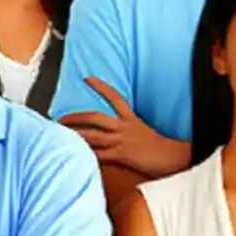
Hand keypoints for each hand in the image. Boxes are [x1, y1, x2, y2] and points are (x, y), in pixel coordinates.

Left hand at [59, 77, 189, 177]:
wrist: (176, 157)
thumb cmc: (162, 148)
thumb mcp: (144, 133)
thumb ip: (128, 131)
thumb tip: (114, 134)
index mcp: (131, 119)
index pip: (115, 98)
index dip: (100, 87)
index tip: (86, 78)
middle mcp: (124, 127)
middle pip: (95, 117)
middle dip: (75, 117)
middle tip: (59, 119)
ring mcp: (122, 141)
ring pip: (92, 136)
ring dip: (75, 136)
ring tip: (60, 136)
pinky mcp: (122, 155)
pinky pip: (100, 154)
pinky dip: (87, 155)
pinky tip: (75, 156)